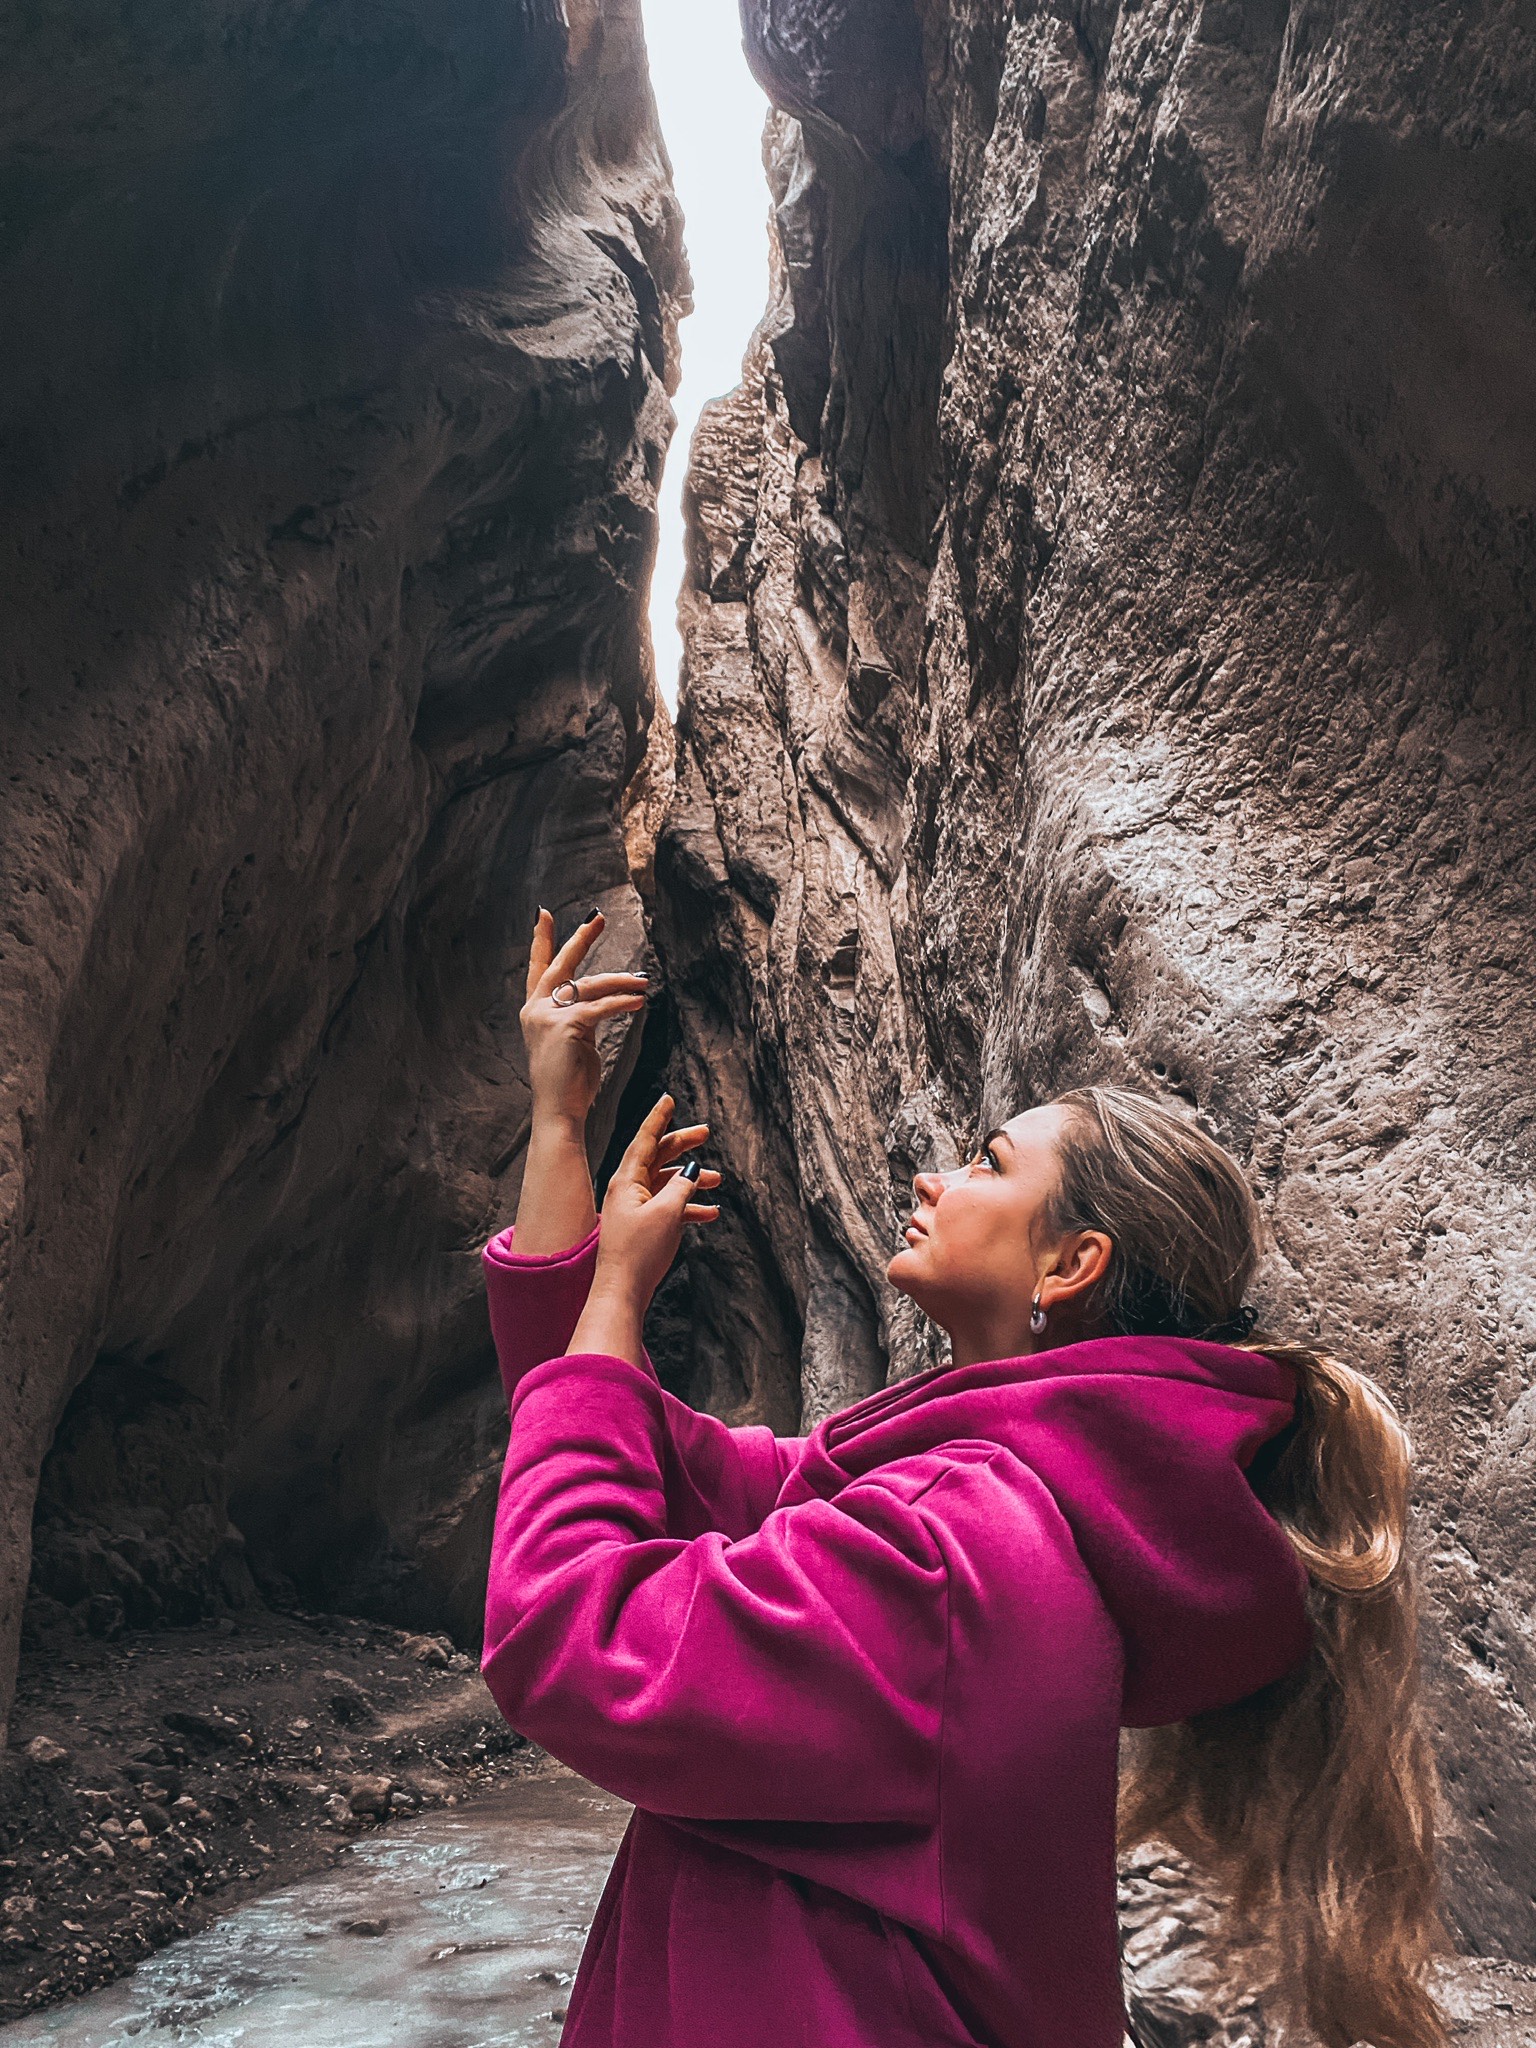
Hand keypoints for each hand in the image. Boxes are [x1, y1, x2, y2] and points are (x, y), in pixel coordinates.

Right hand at [521, 908, 648, 1124]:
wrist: (559, 1111)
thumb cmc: (570, 1082)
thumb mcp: (573, 1040)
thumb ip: (579, 1015)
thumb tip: (602, 998)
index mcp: (534, 1012)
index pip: (538, 968)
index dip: (541, 940)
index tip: (543, 913)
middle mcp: (536, 1010)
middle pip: (561, 964)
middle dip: (581, 938)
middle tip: (599, 918)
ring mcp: (548, 1017)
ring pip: (590, 986)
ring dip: (620, 981)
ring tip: (643, 981)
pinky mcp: (567, 1026)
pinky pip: (601, 1006)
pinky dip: (622, 1002)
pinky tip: (639, 1001)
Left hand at [587, 1096, 721, 1318]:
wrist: (622, 1292)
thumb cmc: (639, 1252)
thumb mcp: (667, 1213)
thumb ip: (683, 1186)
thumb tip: (693, 1171)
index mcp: (627, 1180)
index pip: (646, 1140)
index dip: (658, 1118)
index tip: (668, 1099)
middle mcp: (629, 1190)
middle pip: (658, 1158)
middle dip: (683, 1146)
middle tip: (705, 1133)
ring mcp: (636, 1209)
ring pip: (667, 1183)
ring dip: (692, 1180)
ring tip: (718, 1181)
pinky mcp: (644, 1227)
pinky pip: (669, 1208)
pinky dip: (689, 1207)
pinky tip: (710, 1214)